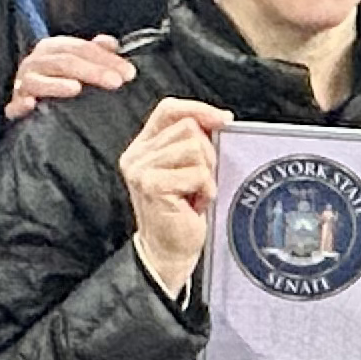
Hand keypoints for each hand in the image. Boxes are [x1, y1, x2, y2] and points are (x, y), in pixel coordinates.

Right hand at [11, 32, 133, 121]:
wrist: (29, 99)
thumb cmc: (60, 78)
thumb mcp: (79, 61)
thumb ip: (96, 51)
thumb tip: (112, 43)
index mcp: (53, 48)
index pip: (82, 49)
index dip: (107, 59)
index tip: (129, 73)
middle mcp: (36, 62)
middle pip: (64, 62)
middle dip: (92, 71)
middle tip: (115, 82)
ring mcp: (23, 83)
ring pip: (39, 81)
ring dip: (57, 85)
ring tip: (76, 88)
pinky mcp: (14, 106)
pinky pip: (14, 105)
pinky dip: (21, 105)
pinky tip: (32, 105)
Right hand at [123, 96, 233, 295]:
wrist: (170, 250)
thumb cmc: (184, 210)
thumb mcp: (189, 167)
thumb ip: (195, 140)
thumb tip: (222, 118)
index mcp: (144, 146)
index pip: (169, 109)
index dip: (198, 109)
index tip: (224, 120)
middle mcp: (136, 155)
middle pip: (189, 128)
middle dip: (207, 154)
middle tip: (199, 182)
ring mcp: (140, 169)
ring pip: (195, 148)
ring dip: (206, 174)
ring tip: (195, 194)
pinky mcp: (151, 185)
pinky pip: (197, 173)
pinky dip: (205, 189)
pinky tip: (194, 204)